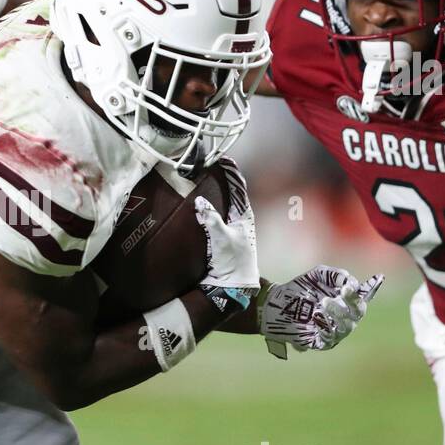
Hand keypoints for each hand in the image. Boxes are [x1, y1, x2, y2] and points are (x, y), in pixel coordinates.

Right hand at [194, 159, 259, 310]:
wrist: (232, 285)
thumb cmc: (233, 261)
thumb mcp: (222, 238)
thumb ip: (211, 218)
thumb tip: (200, 201)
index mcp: (245, 216)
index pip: (238, 188)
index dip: (231, 173)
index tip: (224, 159)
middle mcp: (240, 219)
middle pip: (232, 193)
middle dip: (223, 179)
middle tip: (213, 164)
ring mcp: (232, 228)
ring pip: (224, 204)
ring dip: (216, 192)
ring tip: (206, 178)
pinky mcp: (223, 236)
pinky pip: (216, 215)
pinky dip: (210, 206)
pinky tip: (201, 203)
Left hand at [260, 266, 383, 350]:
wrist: (277, 302)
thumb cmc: (301, 287)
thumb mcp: (318, 275)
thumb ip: (335, 275)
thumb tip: (351, 282)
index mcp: (346, 302)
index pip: (363, 299)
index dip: (366, 292)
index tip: (365, 282)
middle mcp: (344, 318)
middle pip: (357, 314)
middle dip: (350, 303)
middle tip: (339, 292)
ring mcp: (333, 332)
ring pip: (346, 328)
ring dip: (337, 315)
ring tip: (322, 303)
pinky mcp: (320, 342)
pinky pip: (330, 339)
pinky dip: (326, 329)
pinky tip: (317, 317)